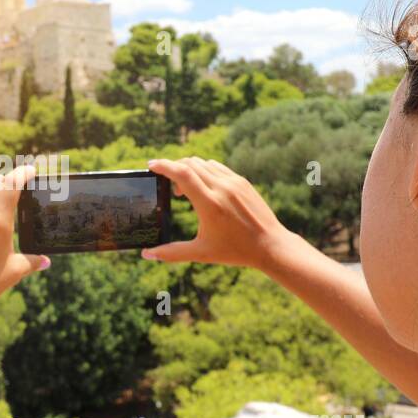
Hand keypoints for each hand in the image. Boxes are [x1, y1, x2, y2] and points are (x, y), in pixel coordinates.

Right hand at [142, 157, 293, 268]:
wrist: (270, 245)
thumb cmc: (235, 251)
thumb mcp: (201, 253)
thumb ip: (172, 253)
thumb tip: (147, 255)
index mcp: (209, 203)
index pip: (182, 173)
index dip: (164, 166)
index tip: (151, 165)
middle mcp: (222, 188)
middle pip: (190, 163)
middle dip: (174, 168)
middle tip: (168, 184)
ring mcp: (234, 182)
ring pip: (204, 163)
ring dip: (189, 168)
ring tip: (184, 189)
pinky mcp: (242, 181)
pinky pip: (217, 167)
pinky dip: (204, 170)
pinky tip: (202, 186)